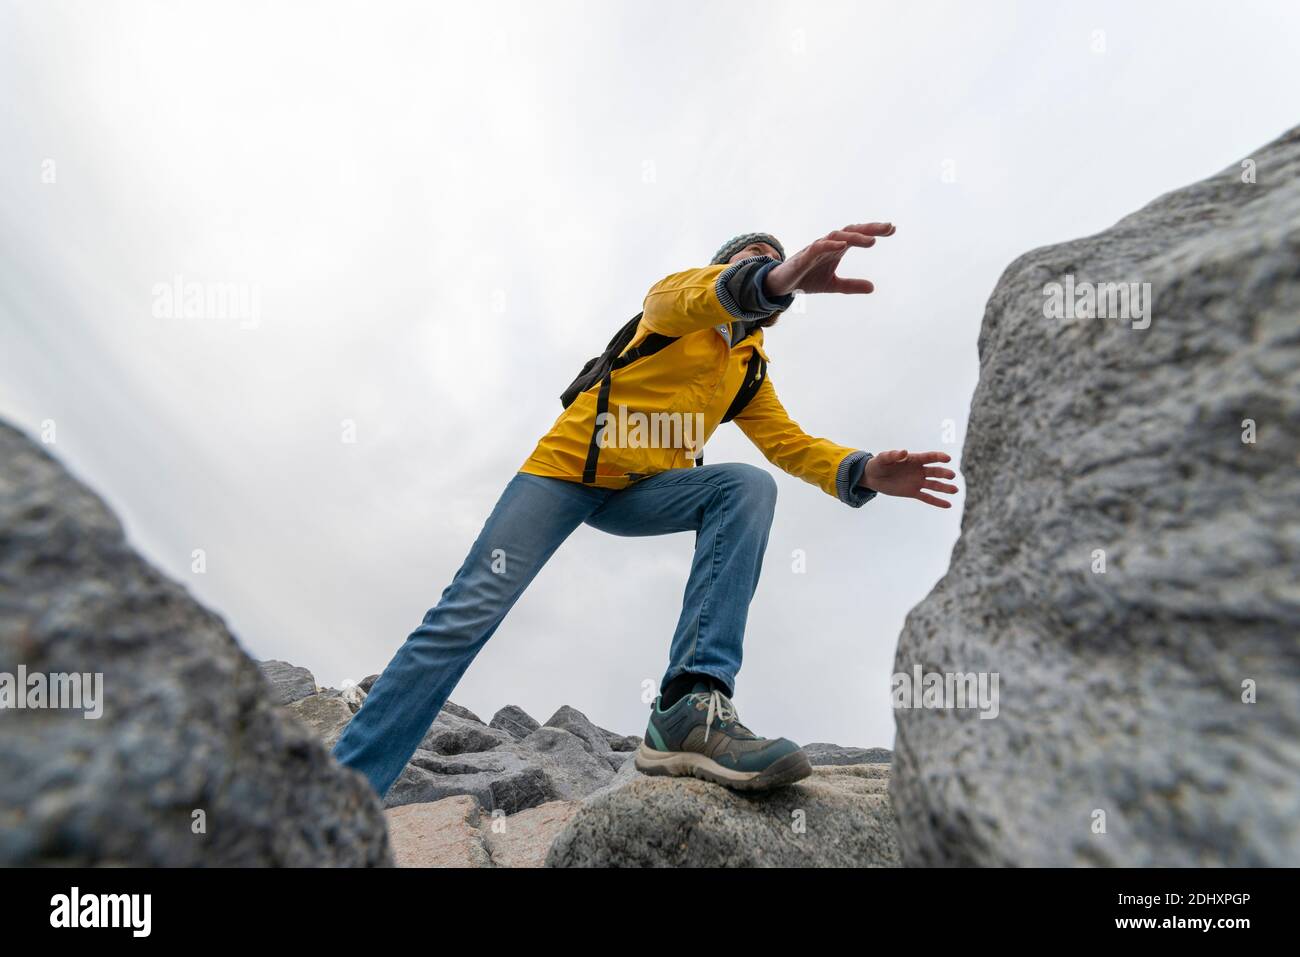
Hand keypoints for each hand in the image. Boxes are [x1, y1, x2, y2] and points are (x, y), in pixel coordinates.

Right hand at [764, 222, 894, 297]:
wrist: (780, 285)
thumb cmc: (806, 279)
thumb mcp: (832, 285)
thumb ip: (851, 285)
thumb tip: (873, 287)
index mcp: (836, 249)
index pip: (858, 235)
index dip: (874, 231)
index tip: (892, 229)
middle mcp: (828, 245)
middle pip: (851, 231)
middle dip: (870, 229)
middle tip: (889, 228)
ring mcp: (815, 249)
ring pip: (837, 237)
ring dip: (854, 237)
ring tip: (871, 241)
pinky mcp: (804, 257)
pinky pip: (818, 247)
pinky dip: (830, 245)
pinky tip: (843, 245)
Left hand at [862, 450, 957, 508]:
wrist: (873, 477)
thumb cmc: (879, 464)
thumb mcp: (883, 458)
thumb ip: (893, 455)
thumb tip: (904, 452)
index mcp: (914, 459)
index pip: (929, 457)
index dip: (938, 457)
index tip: (947, 458)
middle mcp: (919, 470)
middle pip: (934, 471)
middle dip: (943, 473)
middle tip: (951, 475)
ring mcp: (917, 482)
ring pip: (934, 485)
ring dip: (945, 488)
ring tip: (955, 490)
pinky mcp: (913, 492)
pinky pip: (927, 498)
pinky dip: (937, 501)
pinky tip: (948, 505)